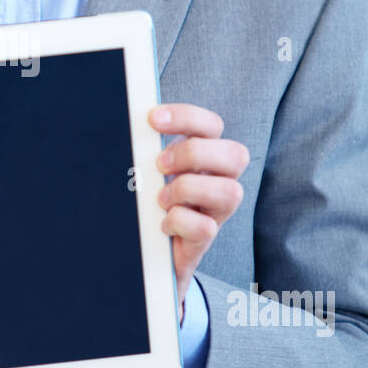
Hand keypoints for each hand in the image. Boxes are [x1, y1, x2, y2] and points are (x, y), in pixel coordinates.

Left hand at [149, 104, 249, 316]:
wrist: (145, 249)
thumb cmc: (148, 200)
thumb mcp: (148, 171)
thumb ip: (147, 149)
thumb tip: (131, 126)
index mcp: (203, 156)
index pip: (212, 126)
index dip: (187, 117)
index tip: (152, 119)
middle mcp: (218, 180)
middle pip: (236, 155)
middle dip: (194, 154)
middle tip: (160, 164)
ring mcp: (215, 211)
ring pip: (231, 192)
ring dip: (188, 189)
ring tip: (161, 199)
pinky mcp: (204, 239)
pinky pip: (206, 227)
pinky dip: (179, 222)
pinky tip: (162, 223)